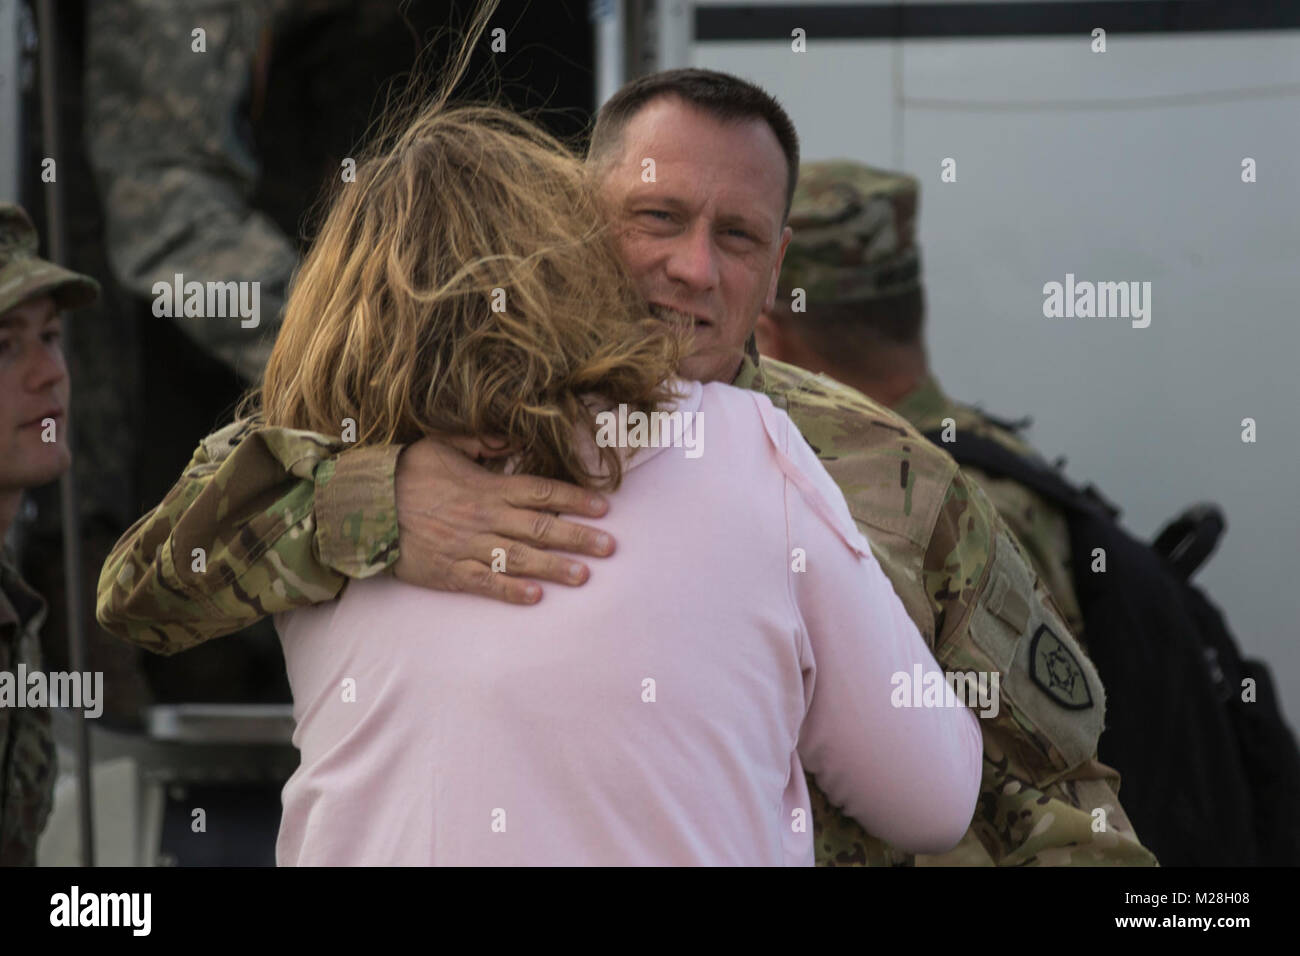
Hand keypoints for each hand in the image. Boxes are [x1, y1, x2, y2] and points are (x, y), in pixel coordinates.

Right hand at [392, 436, 614, 602]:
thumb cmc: (404, 472)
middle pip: (541, 526)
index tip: (603, 508)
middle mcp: (484, 517)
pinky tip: (536, 597)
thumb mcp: (441, 443)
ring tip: (585, 575)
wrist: (363, 506)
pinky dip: (511, 591)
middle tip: (610, 547)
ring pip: (520, 558)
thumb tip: (510, 439)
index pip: (541, 491)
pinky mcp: (450, 571)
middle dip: (578, 536)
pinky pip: (486, 583)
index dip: (575, 499)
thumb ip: (479, 442)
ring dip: (555, 567)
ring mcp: (468, 546)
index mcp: (487, 486)